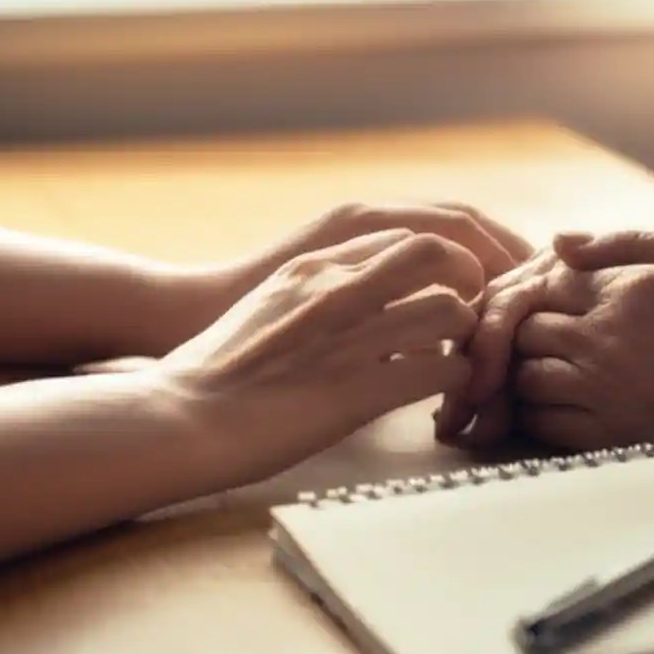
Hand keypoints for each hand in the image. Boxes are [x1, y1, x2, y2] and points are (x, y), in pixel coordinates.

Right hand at [157, 229, 480, 484]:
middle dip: (471, 277)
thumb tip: (358, 301)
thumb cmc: (214, 372)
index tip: (454, 285)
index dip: (441, 260)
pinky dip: (455, 384)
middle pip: (437, 251)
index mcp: (313, 266)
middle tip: (476, 311)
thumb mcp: (269, 306)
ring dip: (468, 337)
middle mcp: (337, 290)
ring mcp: (350, 339)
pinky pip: (438, 373)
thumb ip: (316, 293)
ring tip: (464, 360)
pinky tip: (446, 399)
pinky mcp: (357, 392)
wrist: (178, 417)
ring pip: (450, 311)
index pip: (402, 236)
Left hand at [445, 231, 653, 448]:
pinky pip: (543, 423)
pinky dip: (541, 411)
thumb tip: (558, 243)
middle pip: (524, 333)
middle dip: (529, 332)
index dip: (541, 294)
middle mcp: (604, 341)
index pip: (540, 287)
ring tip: (558, 369)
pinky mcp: (612, 435)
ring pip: (524, 379)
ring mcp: (605, 392)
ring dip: (530, 372)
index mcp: (622, 291)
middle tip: (552, 338)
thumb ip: (622, 241)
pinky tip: (565, 402)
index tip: (558, 305)